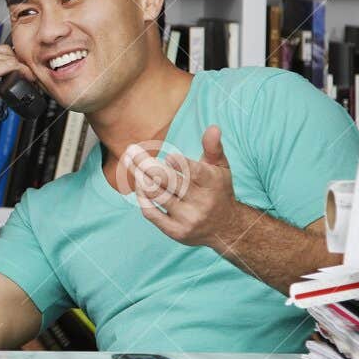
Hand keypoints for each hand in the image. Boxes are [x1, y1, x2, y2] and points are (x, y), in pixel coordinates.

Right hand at [0, 45, 34, 135]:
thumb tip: (5, 84)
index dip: (9, 60)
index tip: (17, 71)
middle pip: (5, 51)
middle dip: (16, 62)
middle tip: (25, 75)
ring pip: (10, 56)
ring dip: (20, 67)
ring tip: (28, 79)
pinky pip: (11, 65)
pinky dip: (22, 71)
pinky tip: (27, 79)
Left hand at [123, 125, 238, 247]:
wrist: (227, 229)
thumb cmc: (219, 191)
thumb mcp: (221, 168)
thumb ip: (213, 148)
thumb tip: (213, 127)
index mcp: (212, 183)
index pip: (194, 171)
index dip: (179, 163)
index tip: (168, 156)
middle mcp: (200, 202)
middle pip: (167, 180)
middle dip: (145, 163)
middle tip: (131, 150)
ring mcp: (187, 218)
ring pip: (156, 194)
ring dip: (141, 178)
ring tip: (131, 164)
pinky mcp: (176, 231)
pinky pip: (151, 213)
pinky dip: (142, 197)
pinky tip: (140, 185)